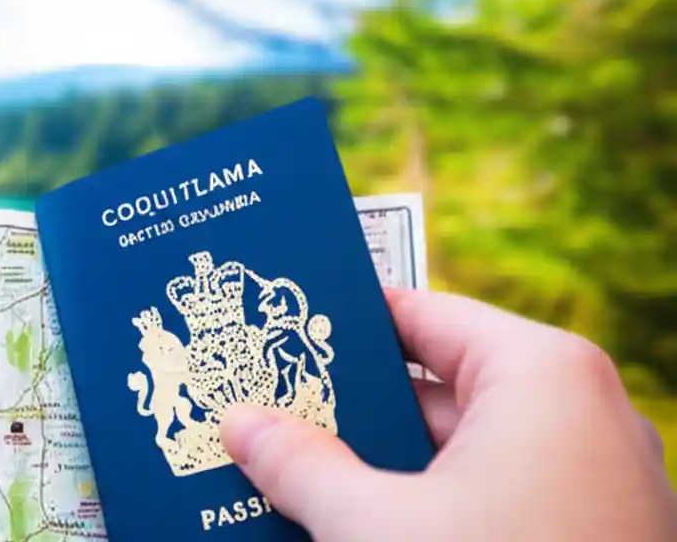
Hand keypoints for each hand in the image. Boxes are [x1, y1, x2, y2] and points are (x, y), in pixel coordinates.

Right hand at [219, 288, 676, 540]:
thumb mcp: (375, 526)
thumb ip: (301, 466)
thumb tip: (247, 428)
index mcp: (543, 376)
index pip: (419, 315)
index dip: (342, 327)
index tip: (281, 337)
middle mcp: (579, 419)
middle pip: (433, 390)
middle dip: (352, 415)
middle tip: (278, 418)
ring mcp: (589, 484)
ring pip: (459, 455)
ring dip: (384, 472)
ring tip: (307, 483)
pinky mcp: (583, 535)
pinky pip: (491, 501)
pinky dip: (431, 510)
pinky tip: (364, 528)